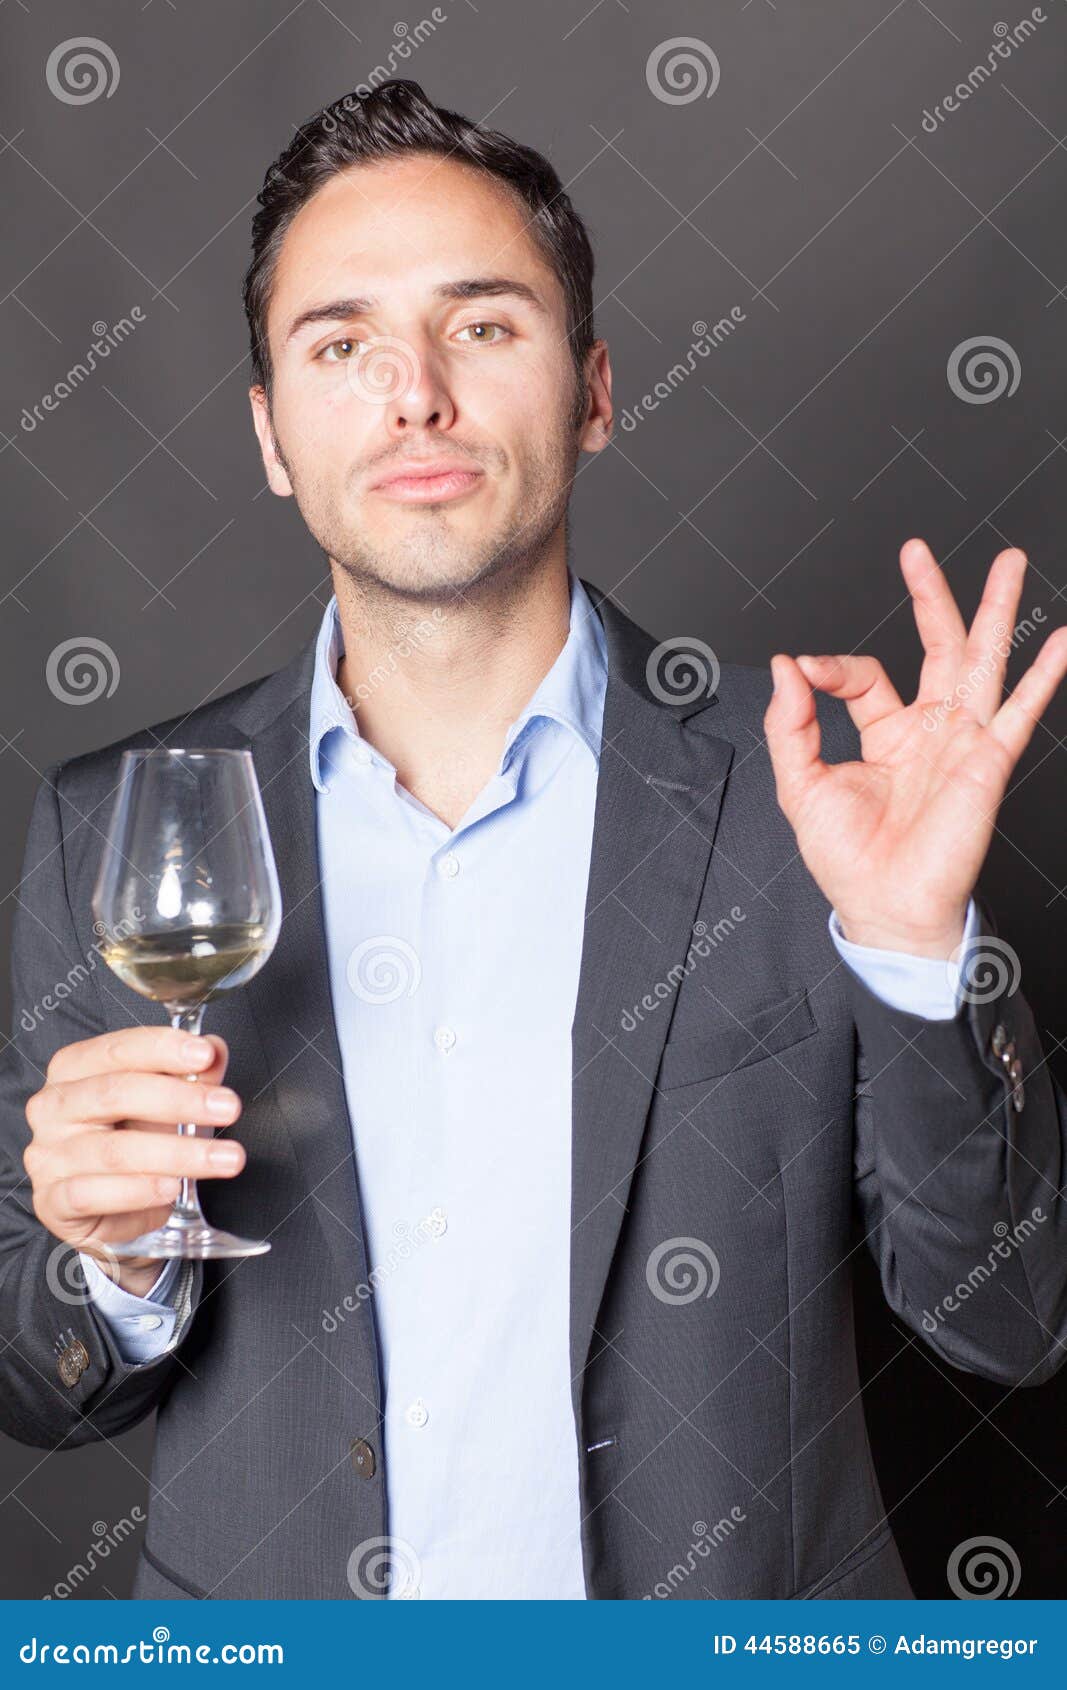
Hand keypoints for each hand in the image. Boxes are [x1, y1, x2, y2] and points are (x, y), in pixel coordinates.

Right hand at [23, 1027, 244, 1297]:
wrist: (111, 1210)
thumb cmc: (134, 1142)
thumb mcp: (166, 1103)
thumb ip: (191, 1075)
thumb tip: (215, 1051)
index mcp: (73, 1070)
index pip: (115, 1049)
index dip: (162, 1049)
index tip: (205, 1055)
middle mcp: (53, 1108)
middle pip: (114, 1094)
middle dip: (179, 1099)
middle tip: (228, 1108)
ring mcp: (47, 1156)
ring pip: (113, 1150)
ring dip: (177, 1154)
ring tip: (221, 1158)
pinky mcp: (52, 1202)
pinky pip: (93, 1195)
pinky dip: (139, 1192)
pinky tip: (172, 1189)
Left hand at [764, 539, 1066, 957]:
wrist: (885, 908)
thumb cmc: (848, 860)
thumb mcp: (800, 785)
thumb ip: (790, 724)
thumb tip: (785, 667)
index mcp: (884, 734)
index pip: (865, 675)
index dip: (832, 667)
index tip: (805, 671)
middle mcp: (928, 731)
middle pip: (937, 647)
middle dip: (932, 596)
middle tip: (918, 550)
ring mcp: (961, 742)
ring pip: (982, 662)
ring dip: (996, 611)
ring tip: (1008, 564)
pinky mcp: (986, 762)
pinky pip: (1020, 711)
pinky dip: (1045, 676)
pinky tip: (1063, 641)